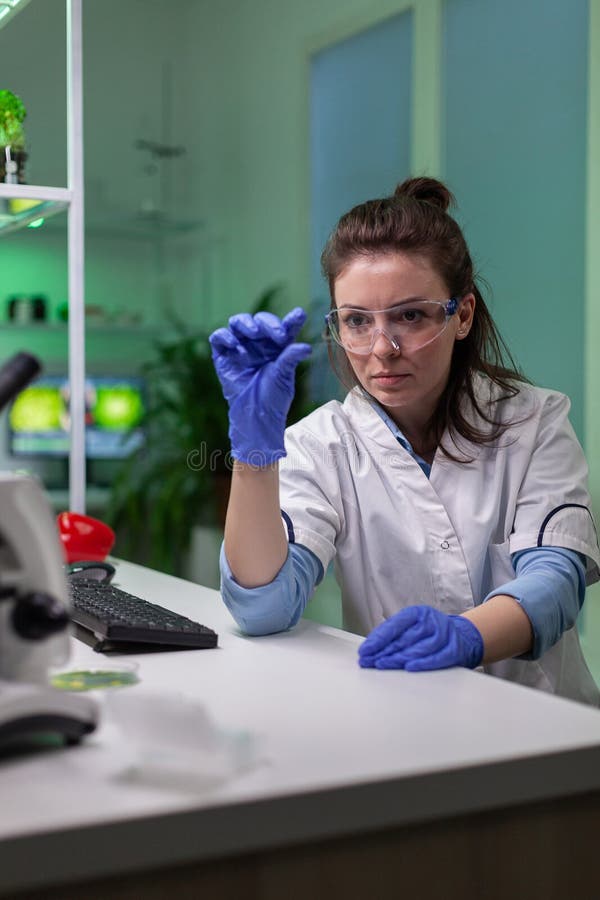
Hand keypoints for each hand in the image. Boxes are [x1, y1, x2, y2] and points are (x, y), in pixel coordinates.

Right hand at [209, 308, 311, 464]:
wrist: (255, 414)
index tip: (299, 315)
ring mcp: (240, 347)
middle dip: (268, 323)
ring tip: (254, 334)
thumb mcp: (284, 376)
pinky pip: (219, 337)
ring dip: (246, 324)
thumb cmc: (273, 397)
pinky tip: (235, 345)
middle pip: (260, 320)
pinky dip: (225, 336)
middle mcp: (258, 343)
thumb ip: (290, 358)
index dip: (291, 320)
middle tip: (277, 334)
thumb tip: (306, 347)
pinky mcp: (223, 355)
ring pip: (238, 323)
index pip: (284, 327)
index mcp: (277, 345)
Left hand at [358, 605, 483, 670]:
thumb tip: (371, 646)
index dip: (378, 639)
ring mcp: (444, 635)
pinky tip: (408, 667)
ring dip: (398, 658)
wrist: (464, 636)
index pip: (394, 625)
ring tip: (382, 664)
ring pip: (418, 648)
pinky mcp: (454, 650)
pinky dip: (422, 663)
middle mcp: (431, 622)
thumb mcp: (414, 625)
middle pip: (404, 638)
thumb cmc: (431, 632)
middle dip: (383, 651)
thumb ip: (395, 633)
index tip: (364, 650)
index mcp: (418, 613)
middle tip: (368, 661)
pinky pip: (436, 658)